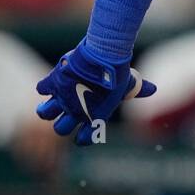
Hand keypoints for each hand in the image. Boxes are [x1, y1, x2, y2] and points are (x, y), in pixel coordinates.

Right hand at [35, 38, 155, 145]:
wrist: (104, 56)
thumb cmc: (118, 73)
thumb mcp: (128, 84)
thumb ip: (138, 89)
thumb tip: (153, 89)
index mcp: (94, 116)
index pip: (84, 138)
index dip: (84, 137)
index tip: (82, 134)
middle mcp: (76, 111)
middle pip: (60, 129)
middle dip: (62, 124)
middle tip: (67, 112)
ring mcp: (62, 98)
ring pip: (45, 113)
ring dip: (47, 109)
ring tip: (51, 104)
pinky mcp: (53, 82)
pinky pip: (41, 89)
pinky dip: (44, 86)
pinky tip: (50, 83)